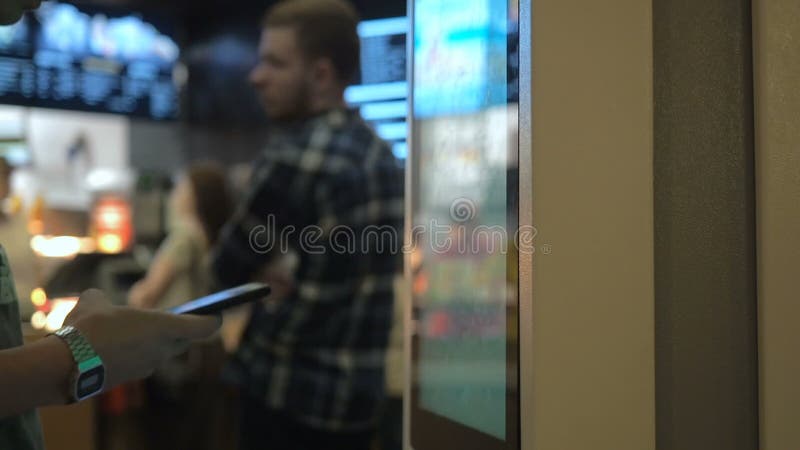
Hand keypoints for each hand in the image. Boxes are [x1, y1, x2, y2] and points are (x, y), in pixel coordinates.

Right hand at [63, 289, 219, 389]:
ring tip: (138, 330)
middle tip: (176, 320)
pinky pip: (142, 362)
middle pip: (182, 340)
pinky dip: (136, 353)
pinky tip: (118, 345)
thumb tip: (101, 303)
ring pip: (161, 351)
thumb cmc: (87, 326)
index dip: (212, 321)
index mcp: (164, 327)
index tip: (216, 315)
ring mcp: (147, 366)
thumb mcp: (94, 300)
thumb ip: (105, 299)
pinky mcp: (131, 378)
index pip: (202, 327)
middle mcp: (162, 349)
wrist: (65, 364)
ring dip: (154, 342)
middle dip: (180, 331)